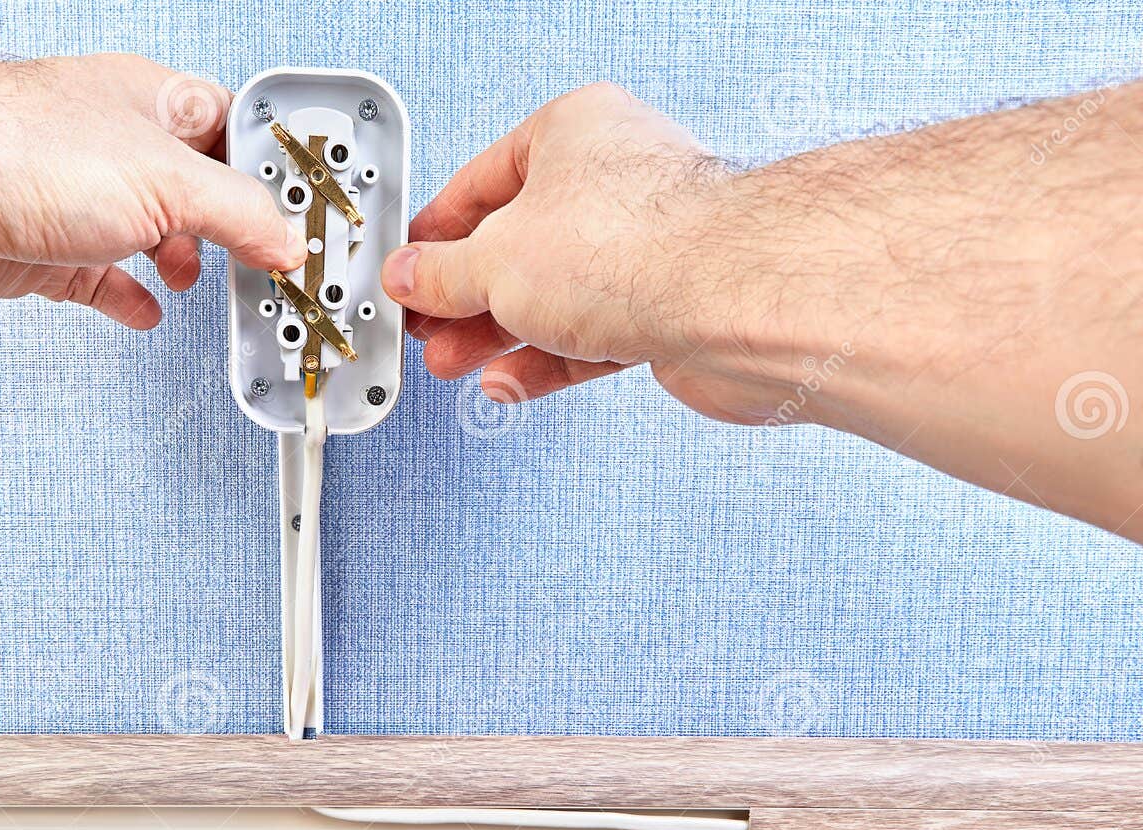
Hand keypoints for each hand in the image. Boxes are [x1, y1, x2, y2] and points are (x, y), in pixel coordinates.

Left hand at [0, 52, 305, 322]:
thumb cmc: (7, 152)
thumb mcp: (165, 181)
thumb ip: (238, 214)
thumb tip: (286, 240)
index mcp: (150, 101)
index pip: (235, 128)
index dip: (275, 171)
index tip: (309, 214)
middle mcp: (110, 146)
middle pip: (194, 186)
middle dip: (234, 227)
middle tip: (270, 262)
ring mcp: (72, 201)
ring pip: (148, 234)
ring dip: (183, 261)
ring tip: (217, 285)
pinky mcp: (36, 252)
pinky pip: (97, 279)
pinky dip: (127, 296)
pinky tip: (146, 311)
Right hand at [389, 80, 1142, 539]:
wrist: (735, 306)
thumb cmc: (639, 249)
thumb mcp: (495, 262)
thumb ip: (441, 275)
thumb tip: (410, 278)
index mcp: (574, 134)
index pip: (482, 182)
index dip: (436, 234)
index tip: (407, 270)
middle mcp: (615, 184)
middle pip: (518, 245)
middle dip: (465, 296)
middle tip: (428, 326)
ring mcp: (645, 250)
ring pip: (554, 296)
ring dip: (500, 335)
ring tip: (457, 362)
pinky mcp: (668, 310)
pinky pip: (590, 338)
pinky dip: (548, 363)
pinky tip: (512, 382)